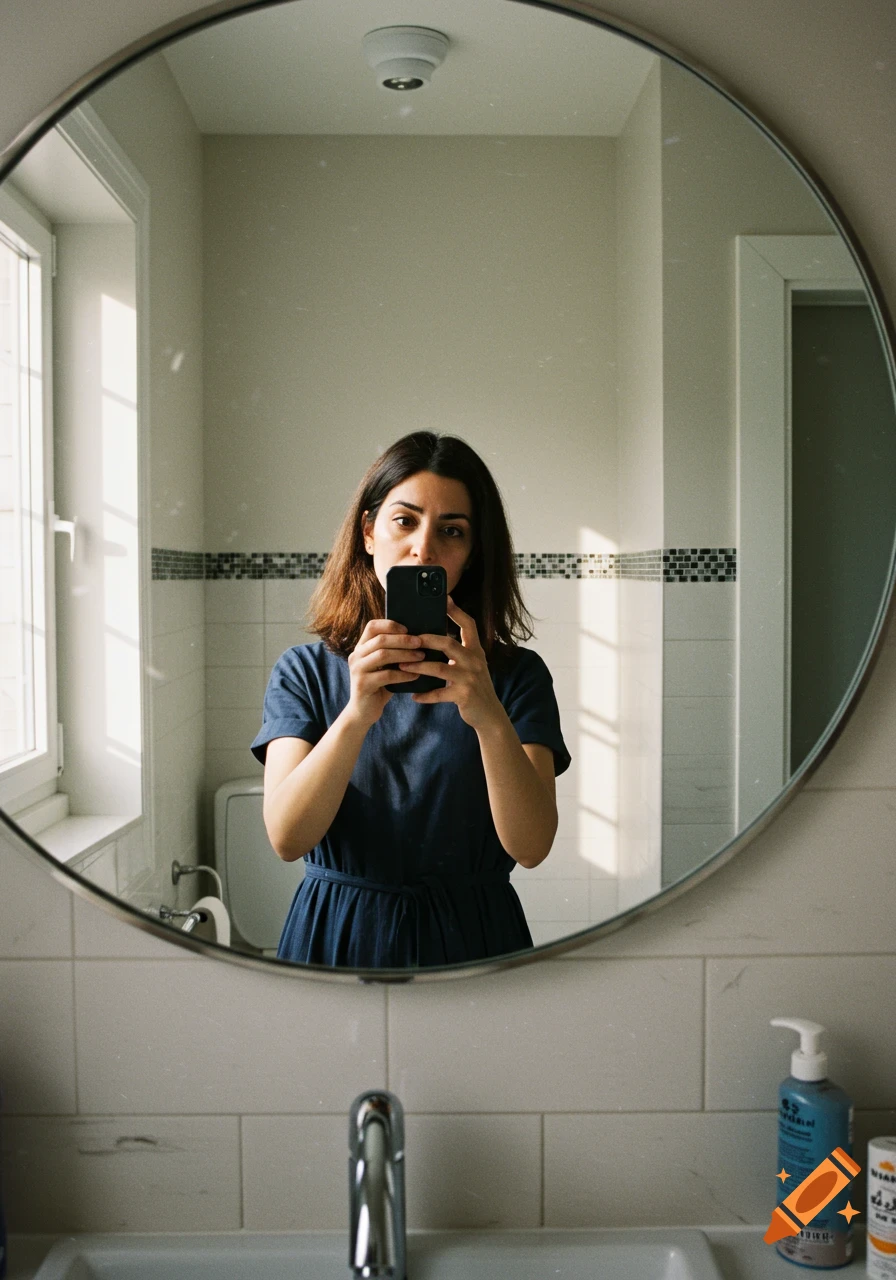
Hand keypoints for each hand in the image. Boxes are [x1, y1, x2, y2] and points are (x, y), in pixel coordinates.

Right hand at [346, 618, 424, 727]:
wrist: (364, 711)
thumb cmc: (380, 685)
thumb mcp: (385, 665)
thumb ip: (393, 651)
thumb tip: (418, 638)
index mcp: (360, 647)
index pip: (372, 626)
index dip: (390, 625)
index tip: (408, 629)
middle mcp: (356, 656)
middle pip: (380, 639)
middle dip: (403, 640)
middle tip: (420, 643)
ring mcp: (357, 670)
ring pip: (383, 655)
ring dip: (405, 655)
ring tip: (421, 657)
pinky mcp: (362, 684)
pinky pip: (386, 675)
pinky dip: (404, 674)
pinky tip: (415, 675)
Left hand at [399, 597, 503, 729]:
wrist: (490, 714)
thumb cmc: (475, 687)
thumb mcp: (472, 665)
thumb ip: (459, 652)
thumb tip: (435, 638)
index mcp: (475, 651)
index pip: (469, 625)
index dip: (457, 611)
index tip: (444, 598)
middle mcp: (475, 661)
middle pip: (448, 643)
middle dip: (426, 639)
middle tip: (408, 639)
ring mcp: (470, 678)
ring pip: (440, 668)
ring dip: (418, 667)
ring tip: (402, 667)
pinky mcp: (464, 695)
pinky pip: (439, 693)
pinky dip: (425, 695)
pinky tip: (413, 696)